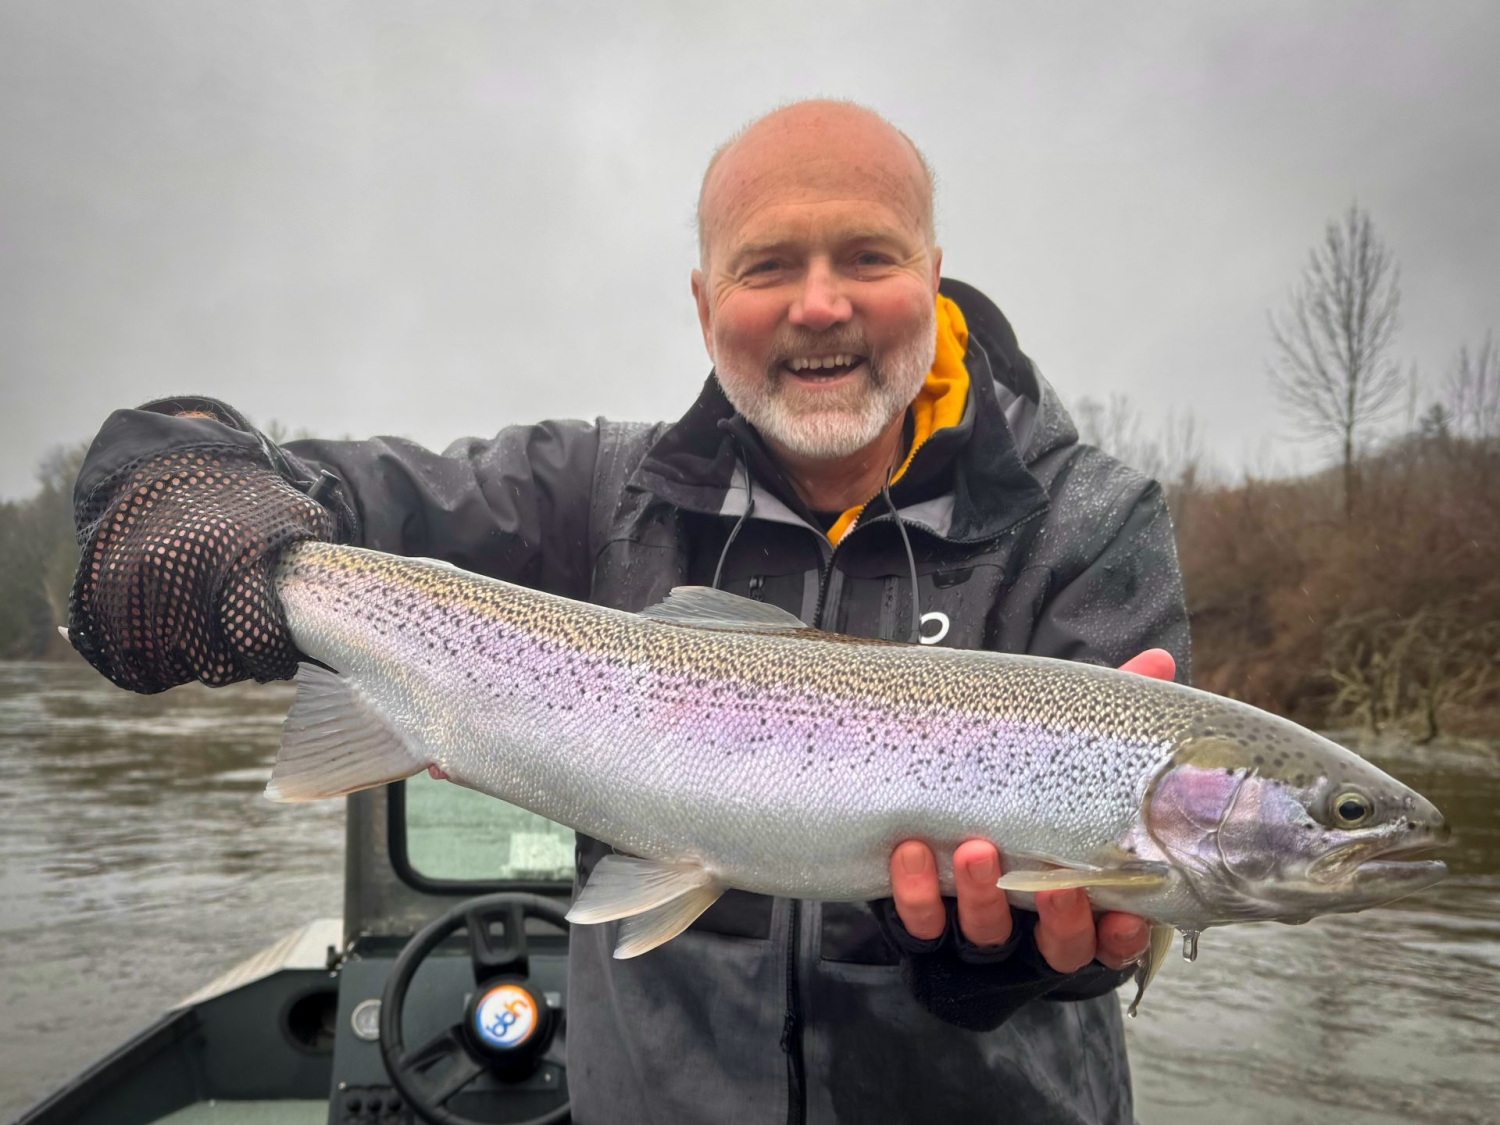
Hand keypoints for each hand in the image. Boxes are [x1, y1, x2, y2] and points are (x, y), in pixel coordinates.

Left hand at [887, 647, 1174, 972]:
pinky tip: (909, 852)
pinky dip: (915, 895)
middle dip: (1059, 916)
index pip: (1116, 936)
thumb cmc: (1028, 778)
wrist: (936, 783)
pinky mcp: (923, 922)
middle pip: (1058, 946)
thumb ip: (1108, 715)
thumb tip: (1157, 661)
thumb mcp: (1068, 749)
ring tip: (974, 849)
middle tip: (1053, 879)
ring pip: (985, 936)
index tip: (1128, 914)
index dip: (1122, 934)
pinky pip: (918, 924)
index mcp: (1086, 896)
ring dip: (981, 898)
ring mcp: (977, 929)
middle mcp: (1036, 926)